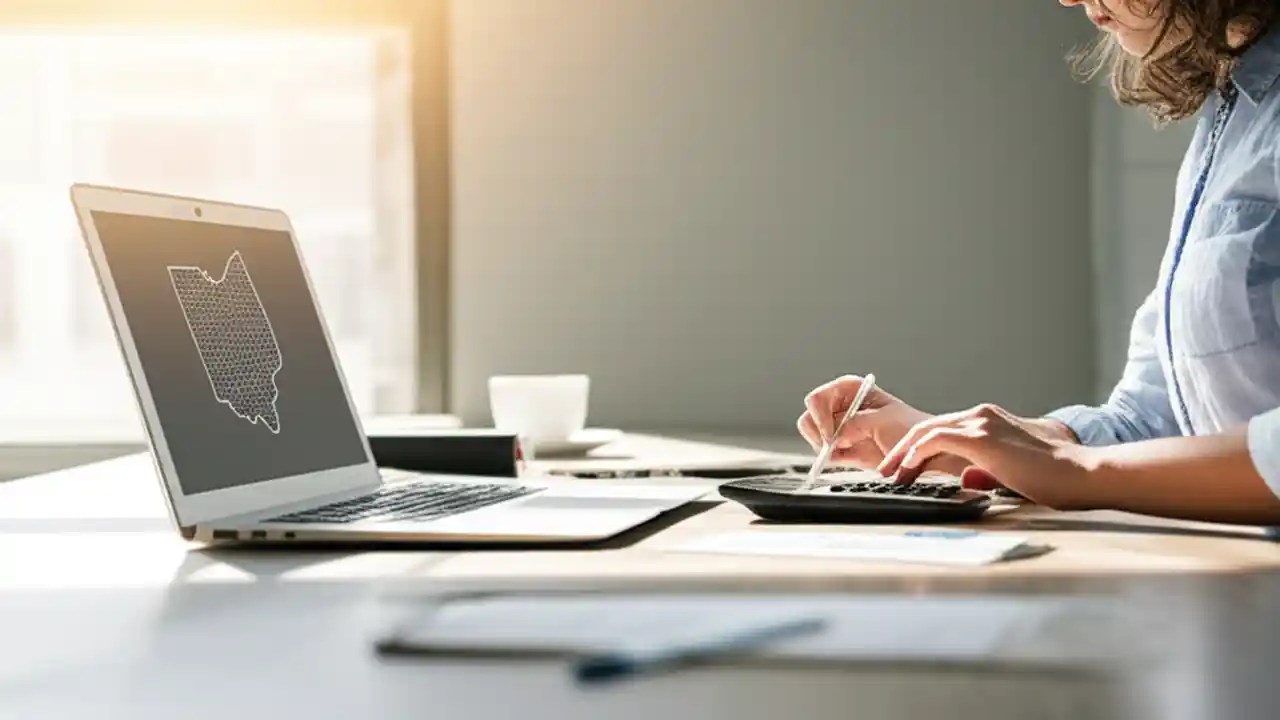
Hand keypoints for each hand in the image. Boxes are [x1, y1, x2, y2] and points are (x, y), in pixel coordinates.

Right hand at [795, 375, 965, 472]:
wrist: (925, 452)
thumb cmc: (911, 429)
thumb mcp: (882, 422)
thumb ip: (853, 424)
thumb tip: (834, 435)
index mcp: (850, 389)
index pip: (818, 398)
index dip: (820, 415)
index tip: (831, 433)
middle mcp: (841, 406)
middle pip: (810, 415)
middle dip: (819, 431)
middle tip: (834, 444)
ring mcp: (840, 427)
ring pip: (812, 434)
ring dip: (822, 445)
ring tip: (844, 450)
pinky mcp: (842, 448)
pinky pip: (823, 452)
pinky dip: (828, 457)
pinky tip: (846, 457)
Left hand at [877, 403, 1093, 509]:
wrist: (1084, 474)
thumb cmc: (1057, 480)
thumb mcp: (1011, 474)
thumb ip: (986, 472)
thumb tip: (966, 478)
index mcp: (990, 421)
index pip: (942, 431)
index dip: (917, 450)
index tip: (902, 470)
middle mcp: (982, 416)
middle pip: (928, 427)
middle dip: (902, 449)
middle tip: (885, 471)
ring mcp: (981, 423)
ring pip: (926, 430)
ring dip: (902, 453)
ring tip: (888, 474)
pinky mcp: (981, 437)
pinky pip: (934, 440)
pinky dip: (914, 454)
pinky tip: (905, 470)